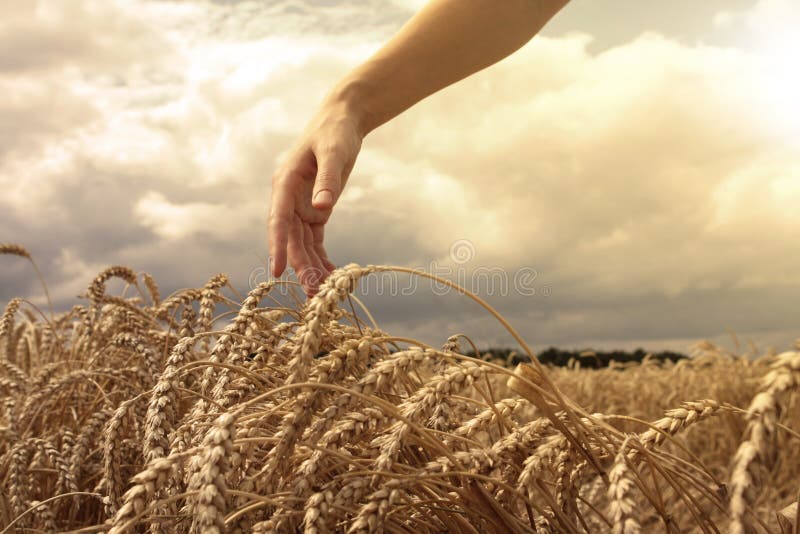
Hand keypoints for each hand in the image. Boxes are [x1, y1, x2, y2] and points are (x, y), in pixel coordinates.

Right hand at [268, 98, 362, 295]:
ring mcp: (301, 207)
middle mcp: (288, 199)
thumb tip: (321, 207)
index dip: (278, 246)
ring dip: (310, 268)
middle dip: (300, 266)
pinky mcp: (316, 212)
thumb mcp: (334, 152)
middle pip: (291, 239)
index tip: (278, 271)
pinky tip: (331, 278)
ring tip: (321, 295)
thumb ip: (328, 179)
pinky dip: (322, 258)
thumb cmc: (335, 132)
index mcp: (284, 183)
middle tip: (311, 294)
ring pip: (302, 245)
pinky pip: (316, 241)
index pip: (278, 220)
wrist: (343, 121)